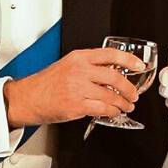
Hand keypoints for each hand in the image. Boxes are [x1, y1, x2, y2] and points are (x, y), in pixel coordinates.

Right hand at [4, 47, 143, 125]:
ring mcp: (78, 89)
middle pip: (115, 77)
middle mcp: (79, 71)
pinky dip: (112, 112)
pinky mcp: (76, 106)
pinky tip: (114, 112)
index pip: (110, 54)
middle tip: (133, 94)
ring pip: (111, 96)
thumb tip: (113, 71)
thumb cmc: (47, 83)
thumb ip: (89, 66)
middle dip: (129, 88)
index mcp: (79, 58)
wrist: (29, 98)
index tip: (139, 66)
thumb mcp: (68, 65)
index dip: (129, 60)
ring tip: (126, 105)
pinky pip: (102, 109)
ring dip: (123, 103)